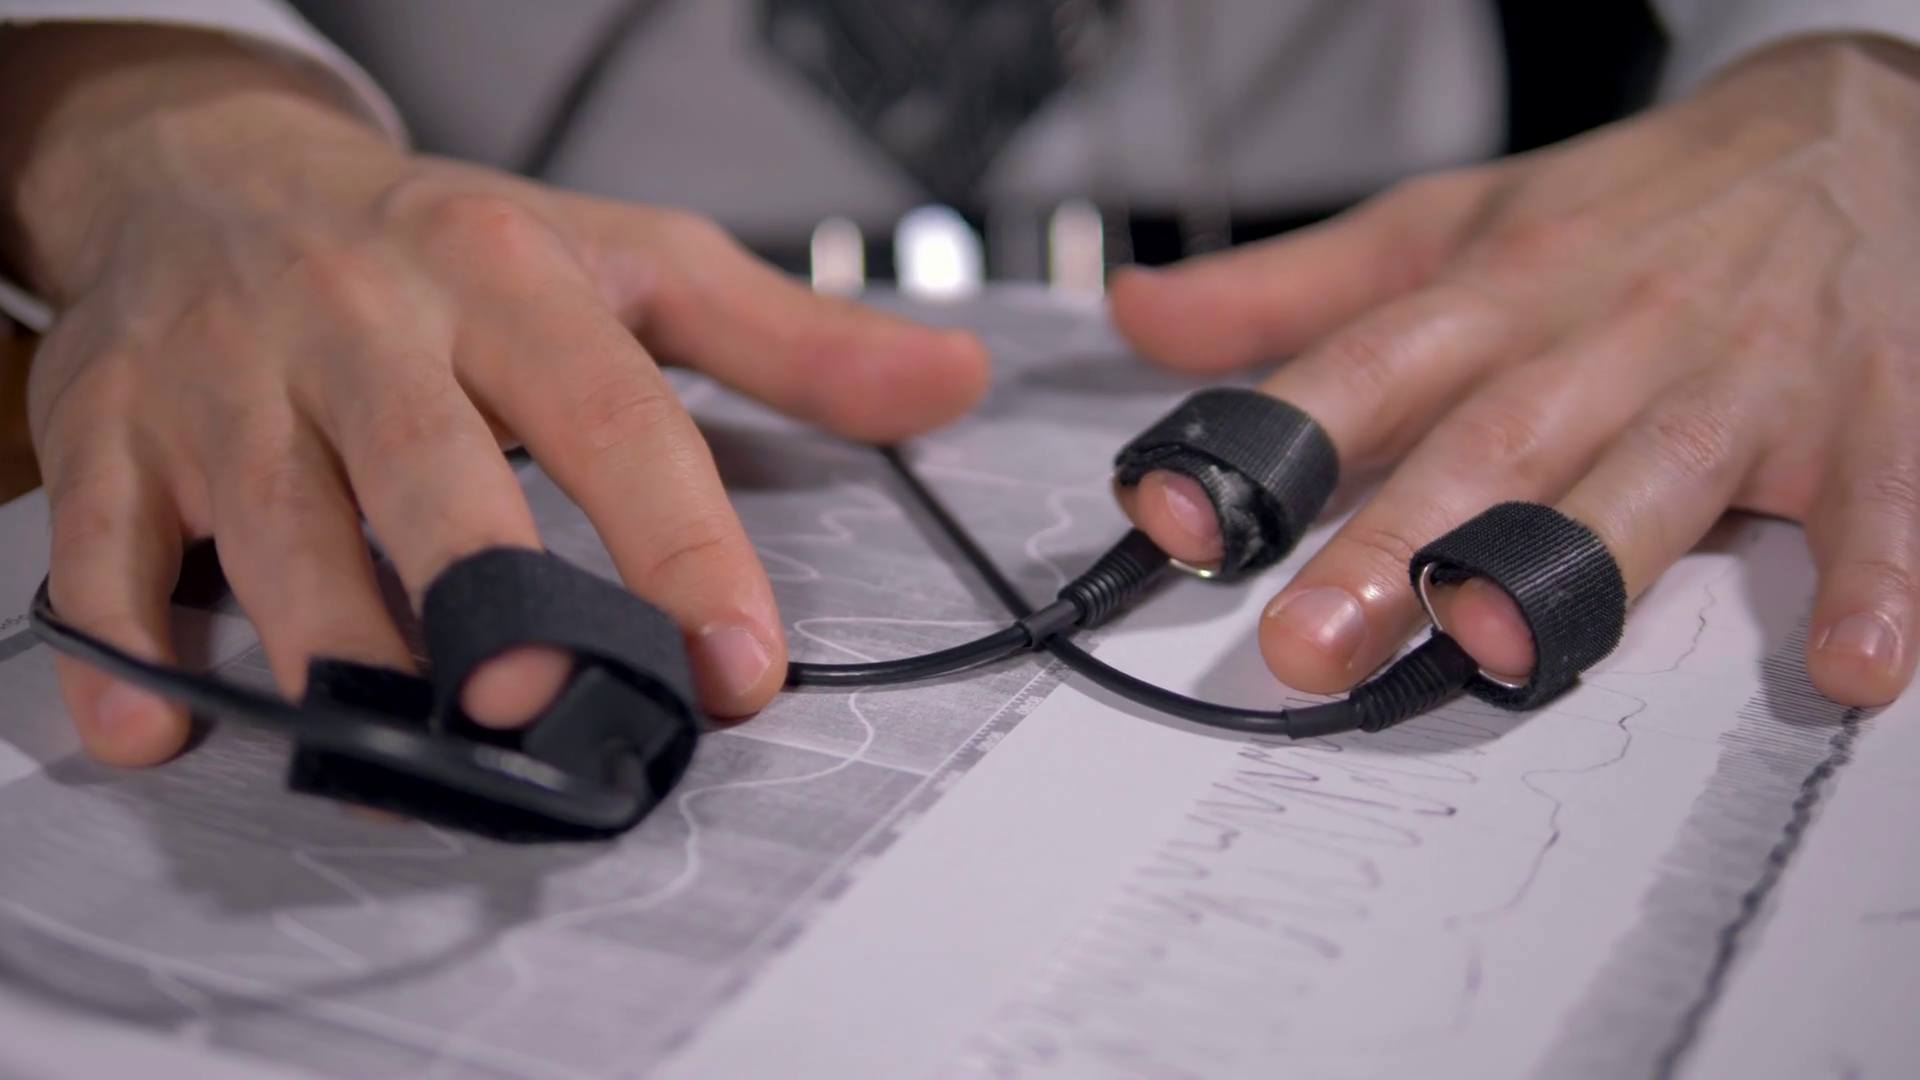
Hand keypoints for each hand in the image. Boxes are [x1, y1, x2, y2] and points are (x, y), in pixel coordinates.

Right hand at [1, 26, 987, 764]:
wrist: (213, 172)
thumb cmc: (443, 242)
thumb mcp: (629, 262)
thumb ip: (790, 339)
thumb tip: (949, 381)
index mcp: (503, 275)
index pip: (610, 414)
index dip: (680, 541)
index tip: (740, 663)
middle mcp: (361, 321)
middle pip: (427, 471)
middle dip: (483, 592)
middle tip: (541, 702)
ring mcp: (225, 380)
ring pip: (271, 530)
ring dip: (331, 654)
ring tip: (398, 751)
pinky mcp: (110, 434)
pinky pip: (103, 551)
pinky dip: (125, 648)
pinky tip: (166, 725)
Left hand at [1112, 35, 1919, 707]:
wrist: (1841, 128)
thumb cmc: (1621, 212)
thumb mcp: (1441, 229)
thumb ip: (1287, 293)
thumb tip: (1139, 315)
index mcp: (1490, 294)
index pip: (1359, 371)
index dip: (1264, 447)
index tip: (1177, 521)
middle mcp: (1601, 336)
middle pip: (1486, 444)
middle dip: (1396, 546)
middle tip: (1313, 642)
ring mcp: (1734, 376)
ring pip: (1647, 476)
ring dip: (1583, 566)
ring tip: (1510, 653)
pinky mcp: (1867, 411)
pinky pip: (1875, 499)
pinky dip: (1875, 575)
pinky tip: (1852, 658)